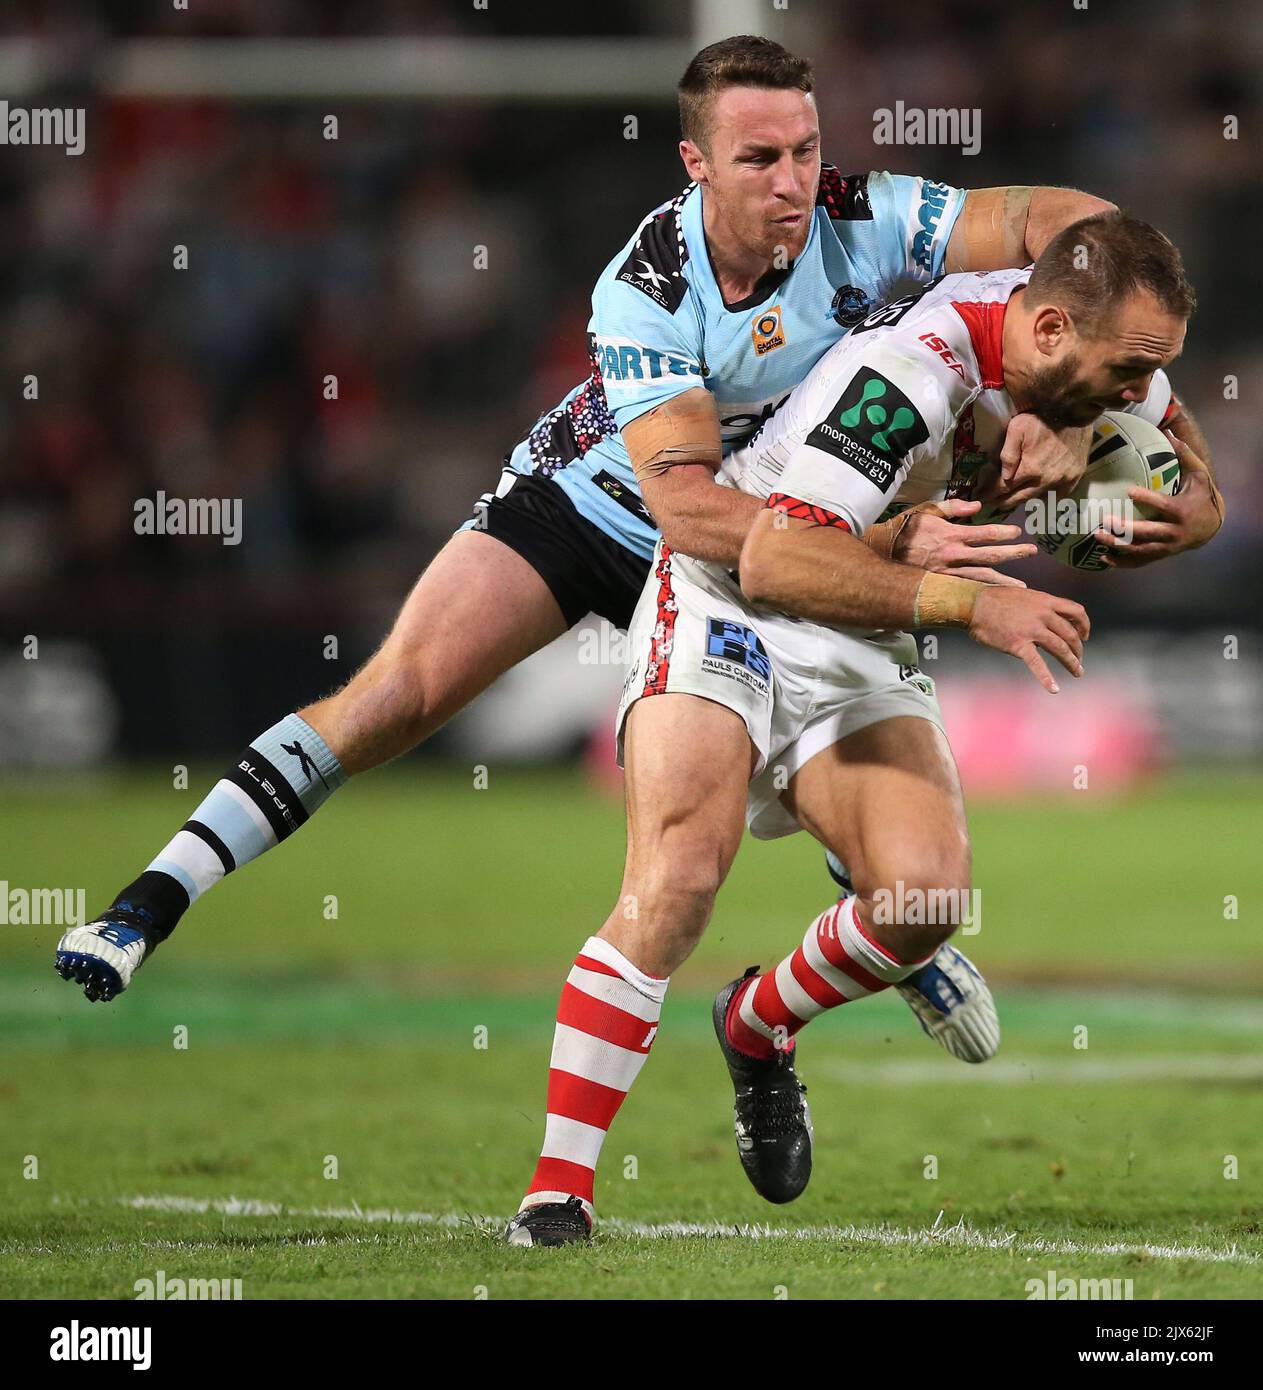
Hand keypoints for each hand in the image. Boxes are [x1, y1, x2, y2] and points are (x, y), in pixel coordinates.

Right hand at [892, 498, 1036, 585]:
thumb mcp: (927, 509)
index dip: (1005, 533)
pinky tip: (993, 597)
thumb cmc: (904, 528)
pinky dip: (981, 593)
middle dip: (1014, 554)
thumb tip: (977, 506)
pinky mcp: (940, 584)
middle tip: (1032, 552)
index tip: (1018, 532)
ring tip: (1021, 586)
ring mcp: (947, 573)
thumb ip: (953, 507)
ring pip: (981, 578)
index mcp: (952, 534)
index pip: (986, 534)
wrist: (881, 551)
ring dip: (1003, 582)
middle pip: (990, 556)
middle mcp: (953, 555)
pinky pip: (965, 589)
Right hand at [968, 586, 1089, 692]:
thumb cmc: (994, 599)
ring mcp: (1032, 630)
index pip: (1076, 611)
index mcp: (1045, 601)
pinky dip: (1047, 678)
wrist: (974, 604)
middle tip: (1079, 660)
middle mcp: (1043, 614)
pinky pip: (1037, 664)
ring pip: (1061, 649)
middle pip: (1071, 634)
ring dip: (1072, 663)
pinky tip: (1054, 689)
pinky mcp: (1018, 645)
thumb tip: (1046, 615)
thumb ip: (1038, 605)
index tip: (1084, 636)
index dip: (1084, 625)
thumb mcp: (1023, 595)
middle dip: (1078, 649)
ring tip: (1078, 672)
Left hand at [983, 414, 1091, 510]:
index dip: (992, 493)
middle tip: (994, 503)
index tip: (983, 496)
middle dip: (1004, 502)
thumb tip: (1004, 477)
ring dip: (1025, 500)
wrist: (1074, 410)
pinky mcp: (1075, 476)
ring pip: (1039, 498)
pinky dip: (1048, 496)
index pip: (1005, 487)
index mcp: (1030, 469)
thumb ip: (1008, 454)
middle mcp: (1046, 480)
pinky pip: (1059, 495)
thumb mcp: (1017, 429)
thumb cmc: (1042, 417)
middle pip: (1021, 498)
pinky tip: (1040, 494)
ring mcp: (1062, 480)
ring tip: (1014, 499)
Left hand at [1093, 433, 1222, 567]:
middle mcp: (1174, 532)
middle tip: (1105, 520)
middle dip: (1126, 528)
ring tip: (1097, 537)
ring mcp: (1166, 546)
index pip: (1162, 505)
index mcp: (1182, 510)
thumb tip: (1168, 430)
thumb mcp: (1198, 474)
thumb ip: (1184, 454)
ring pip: (1140, 550)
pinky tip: (1103, 558)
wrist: (1212, 526)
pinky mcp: (1160, 555)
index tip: (1128, 491)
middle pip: (1148, 533)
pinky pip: (1139, 561)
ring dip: (1118, 545)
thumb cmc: (1200, 495)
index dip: (1147, 499)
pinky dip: (1122, 562)